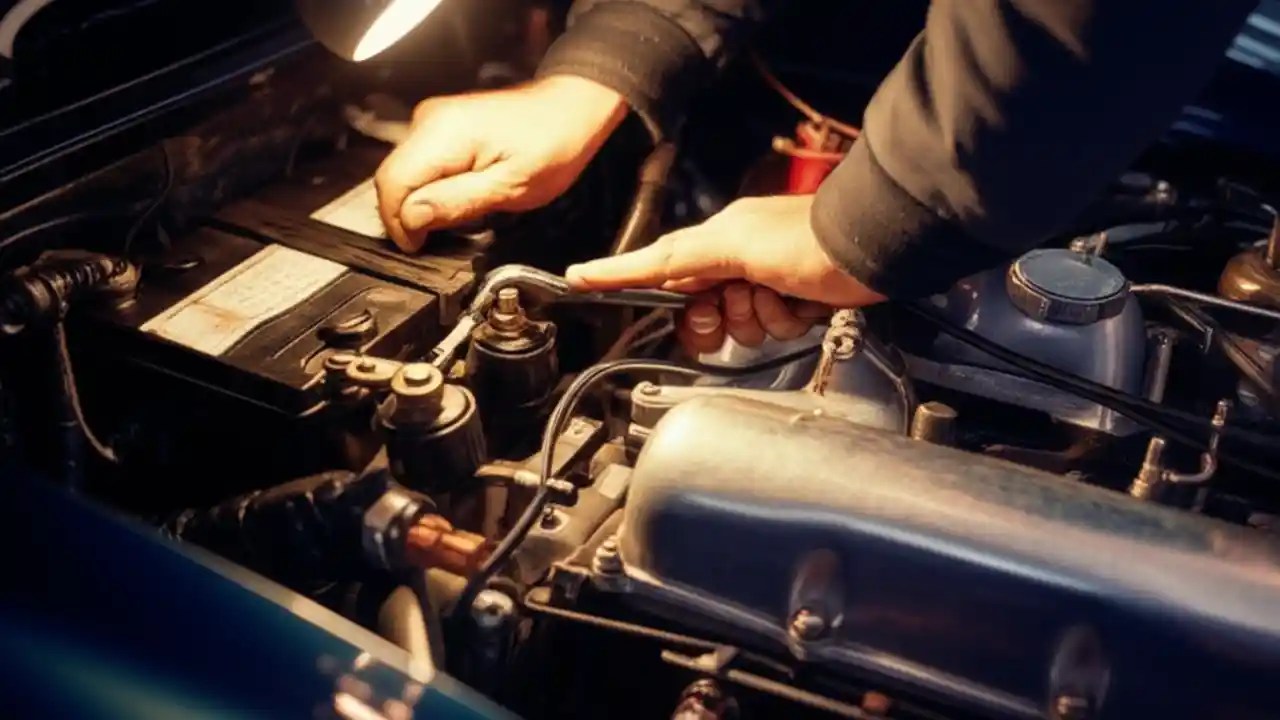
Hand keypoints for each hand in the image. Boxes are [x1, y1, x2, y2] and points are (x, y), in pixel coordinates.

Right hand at [375, 75, 628, 251]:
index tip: (418, 248)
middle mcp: (428, 121)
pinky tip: (454, 199)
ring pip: (403, 174)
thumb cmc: (553, 143)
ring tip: (453, 218)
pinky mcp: (439, 126)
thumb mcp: (510, 187)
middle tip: (436, 241)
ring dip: (419, 203)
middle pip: (391, 179)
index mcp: (443, 133)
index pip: (391, 185)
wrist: (570, 107)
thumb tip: (411, 220)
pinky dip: (429, 188)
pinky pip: (418, 164)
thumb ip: (456, 203)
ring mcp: (432, 120)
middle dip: (407, 216)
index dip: (399, 223)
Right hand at [565, 195, 884, 353]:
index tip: (579, 281)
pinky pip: (774, 332)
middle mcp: (737, 263)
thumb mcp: (730, 244)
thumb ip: (675, 258)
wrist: (869, 251)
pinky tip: (803, 305)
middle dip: (719, 317)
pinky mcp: (796, 304)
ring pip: (739, 327)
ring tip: (781, 297)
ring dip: (760, 319)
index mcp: (715, 242)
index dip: (623, 279)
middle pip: (699, 311)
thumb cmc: (804, 237)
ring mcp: (767, 285)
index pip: (659, 267)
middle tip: (735, 304)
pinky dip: (789, 323)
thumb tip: (622, 264)